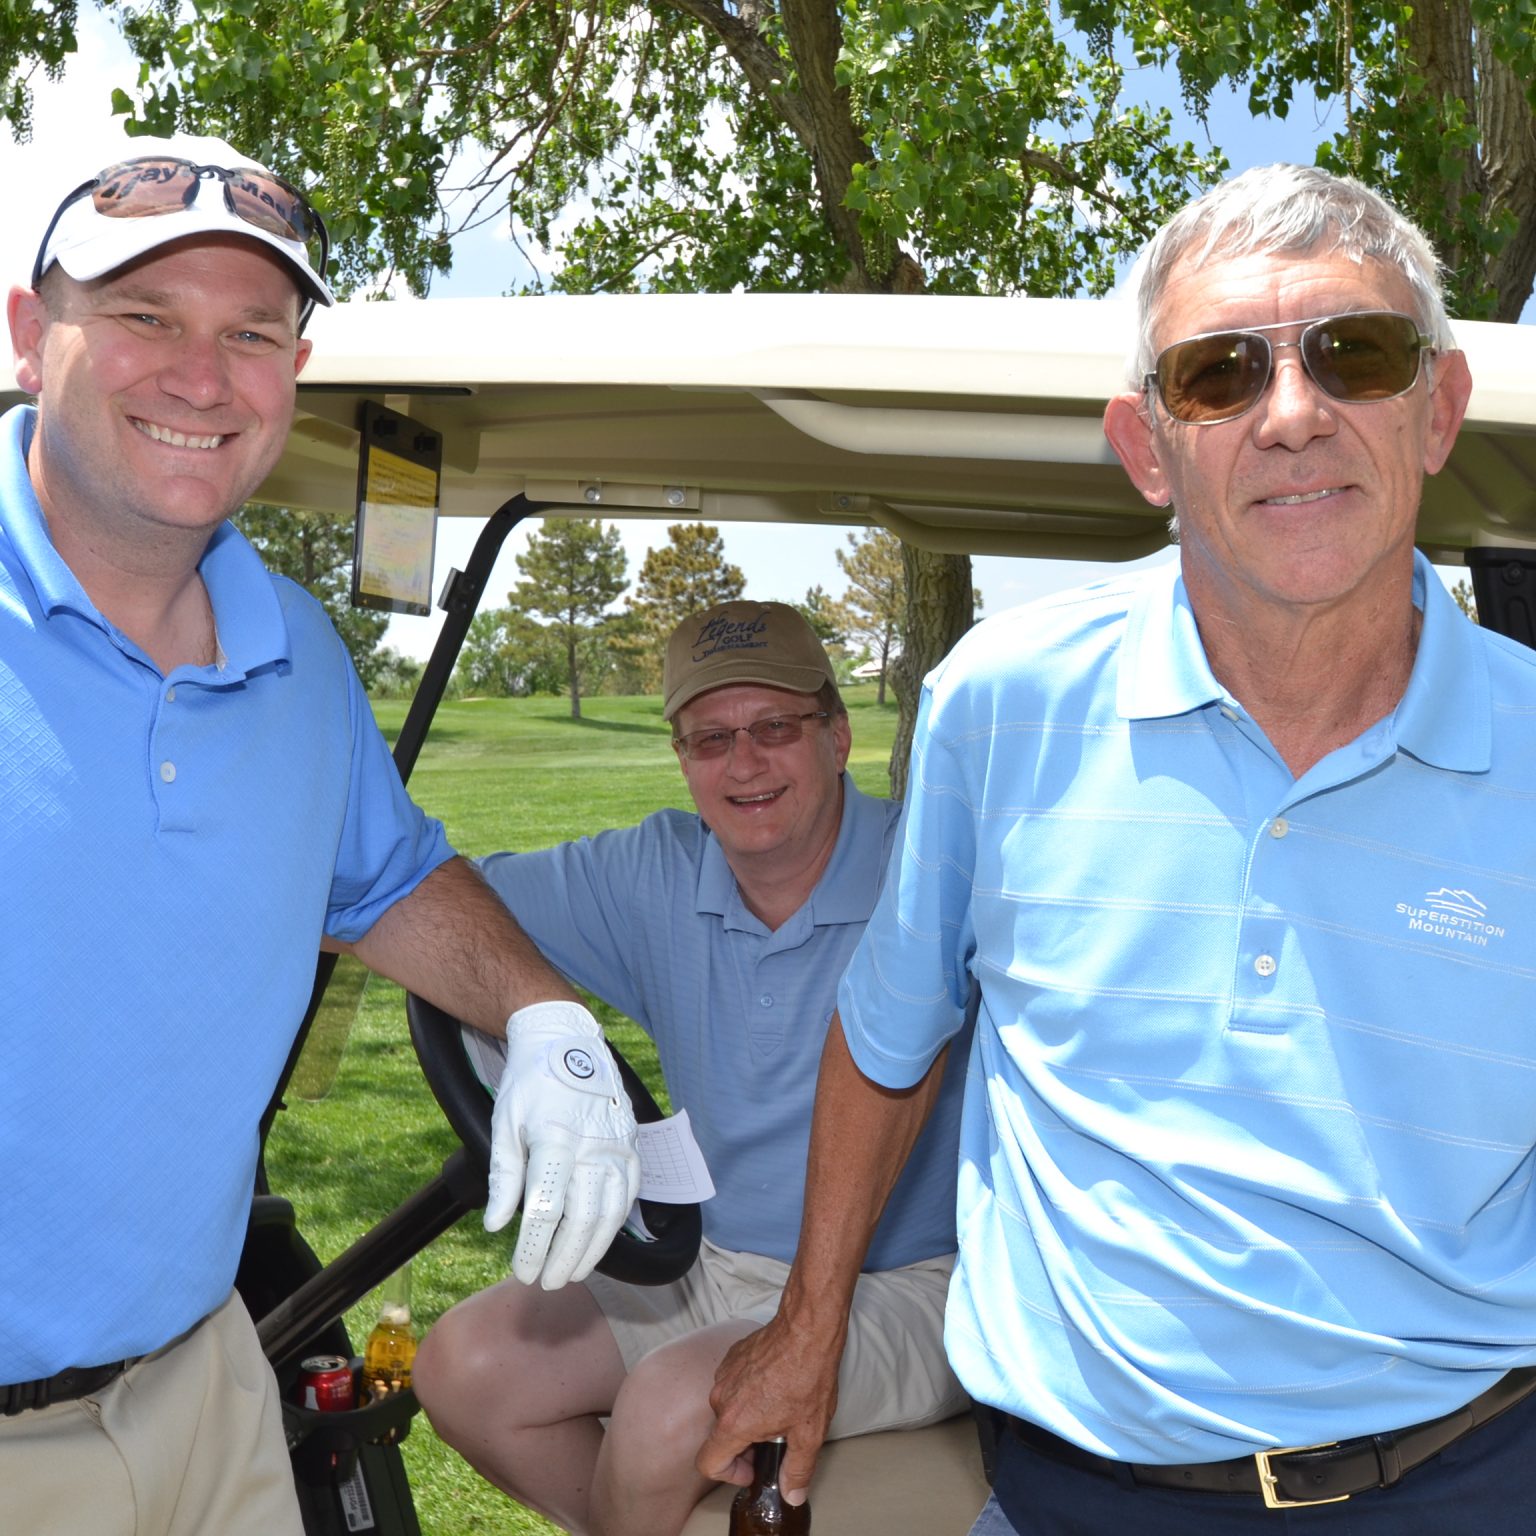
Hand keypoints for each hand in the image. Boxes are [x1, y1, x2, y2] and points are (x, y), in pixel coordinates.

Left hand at [485, 1000, 640, 1288]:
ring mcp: (617, 1145)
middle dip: (564, 1258)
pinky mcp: (631, 1144)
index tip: (522, 1272)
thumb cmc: (530, 1083)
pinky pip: (629, 1193)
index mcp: (555, 1139)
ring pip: (612, 1212)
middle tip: (548, 1282)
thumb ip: (503, 1176)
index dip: (533, 1247)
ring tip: (573, 1272)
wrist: (568, 1040)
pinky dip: (616, 1222)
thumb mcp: (503, 1123)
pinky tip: (599, 1239)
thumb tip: (497, 1225)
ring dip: (593, 1249)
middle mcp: (592, 1145)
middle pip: (583, 1218)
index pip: (545, 1209)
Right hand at [697, 1311, 843, 1503]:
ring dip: (747, 1415)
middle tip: (776, 1436)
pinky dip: (747, 1391)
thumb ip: (797, 1469)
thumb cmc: (808, 1377)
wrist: (807, 1329)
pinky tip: (774, 1384)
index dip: (730, 1475)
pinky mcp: (731, 1356)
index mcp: (734, 1423)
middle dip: (745, 1444)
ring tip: (779, 1406)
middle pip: (721, 1436)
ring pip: (727, 1408)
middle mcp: (721, 1398)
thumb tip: (792, 1494)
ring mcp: (724, 1374)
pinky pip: (732, 1384)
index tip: (753, 1467)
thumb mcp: (809, 1433)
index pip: (708, 1463)